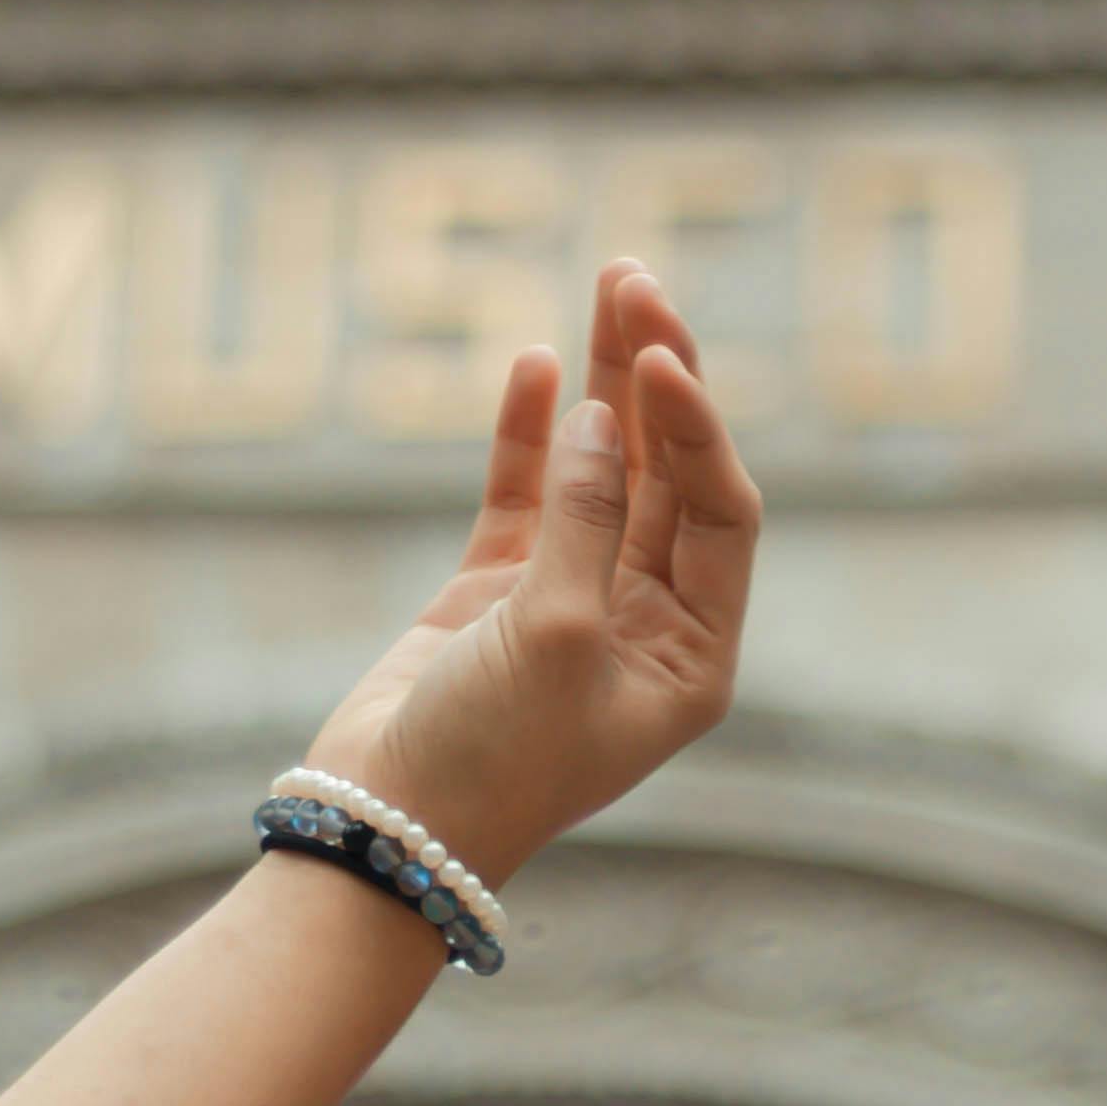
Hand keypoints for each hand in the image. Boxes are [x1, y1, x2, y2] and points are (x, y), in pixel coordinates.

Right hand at [300, 255, 759, 893]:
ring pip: (601, 469)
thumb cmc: (491, 758)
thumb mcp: (555, 636)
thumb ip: (586, 522)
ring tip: (609, 283)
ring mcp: (568, 601)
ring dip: (604, 382)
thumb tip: (601, 414)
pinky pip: (527, 493)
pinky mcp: (495, 594)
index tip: (658, 359)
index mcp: (690, 657)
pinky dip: (531, 432)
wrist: (387, 827)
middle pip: (668, 475)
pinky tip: (537, 365)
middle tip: (637, 278)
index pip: (719, 514)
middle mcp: (643, 623)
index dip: (696, 429)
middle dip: (657, 376)